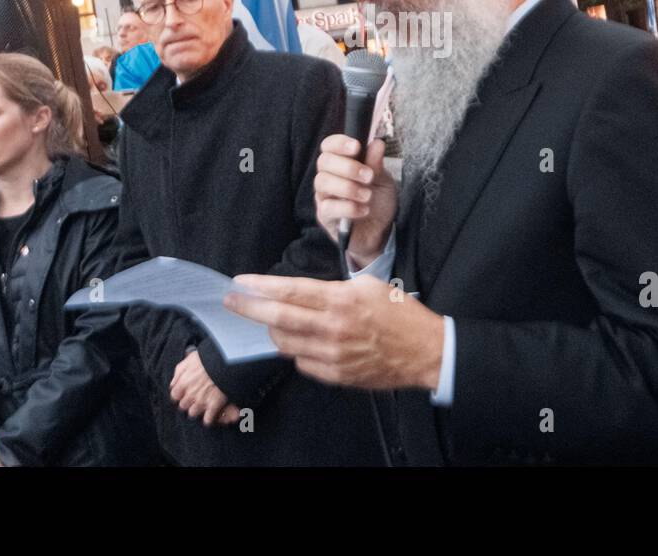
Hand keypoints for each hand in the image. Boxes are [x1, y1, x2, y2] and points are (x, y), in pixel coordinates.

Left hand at [170, 351, 239, 426]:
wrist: (226, 360)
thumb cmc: (208, 358)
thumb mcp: (189, 360)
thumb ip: (178, 372)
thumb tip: (173, 383)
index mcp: (183, 383)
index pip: (174, 396)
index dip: (180, 394)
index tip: (184, 393)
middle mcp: (190, 394)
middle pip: (183, 406)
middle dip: (188, 402)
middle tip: (195, 398)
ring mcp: (201, 401)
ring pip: (193, 413)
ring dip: (197, 410)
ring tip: (203, 405)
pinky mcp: (214, 405)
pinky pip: (208, 419)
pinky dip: (209, 418)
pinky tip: (211, 414)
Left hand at [224, 274, 442, 390]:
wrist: (425, 351)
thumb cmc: (400, 314)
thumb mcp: (369, 287)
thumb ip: (333, 289)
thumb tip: (301, 293)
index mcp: (341, 300)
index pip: (290, 291)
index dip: (261, 287)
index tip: (241, 283)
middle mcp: (333, 328)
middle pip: (278, 318)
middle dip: (250, 309)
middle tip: (232, 302)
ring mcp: (332, 355)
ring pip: (285, 343)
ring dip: (274, 331)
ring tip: (274, 321)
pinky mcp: (336, 375)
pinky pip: (302, 363)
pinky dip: (297, 350)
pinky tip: (305, 341)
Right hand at [314, 135, 395, 267]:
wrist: (380, 231)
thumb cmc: (378, 202)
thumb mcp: (383, 180)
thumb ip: (376, 163)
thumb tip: (377, 143)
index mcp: (341, 163)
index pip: (329, 146)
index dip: (339, 143)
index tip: (356, 147)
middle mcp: (329, 177)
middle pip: (324, 162)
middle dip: (347, 166)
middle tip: (368, 176)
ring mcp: (324, 196)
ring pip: (322, 182)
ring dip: (348, 187)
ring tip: (367, 195)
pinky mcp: (325, 216)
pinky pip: (328, 207)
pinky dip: (348, 207)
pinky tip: (363, 210)